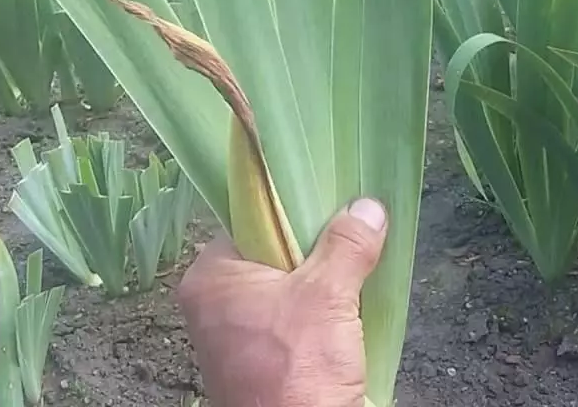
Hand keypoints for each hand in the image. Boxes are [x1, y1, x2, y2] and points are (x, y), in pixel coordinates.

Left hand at [177, 198, 388, 406]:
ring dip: (320, 286)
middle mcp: (213, 304)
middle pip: (270, 255)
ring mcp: (234, 337)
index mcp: (210, 278)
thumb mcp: (328, 296)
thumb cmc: (297, 370)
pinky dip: (317, 317)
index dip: (292, 211)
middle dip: (313, 251)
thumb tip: (367, 208)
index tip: (330, 206)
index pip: (250, 221)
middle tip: (349, 241)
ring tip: (353, 275)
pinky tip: (345, 313)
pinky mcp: (258, 363)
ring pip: (284, 290)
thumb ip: (346, 246)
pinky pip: (290, 322)